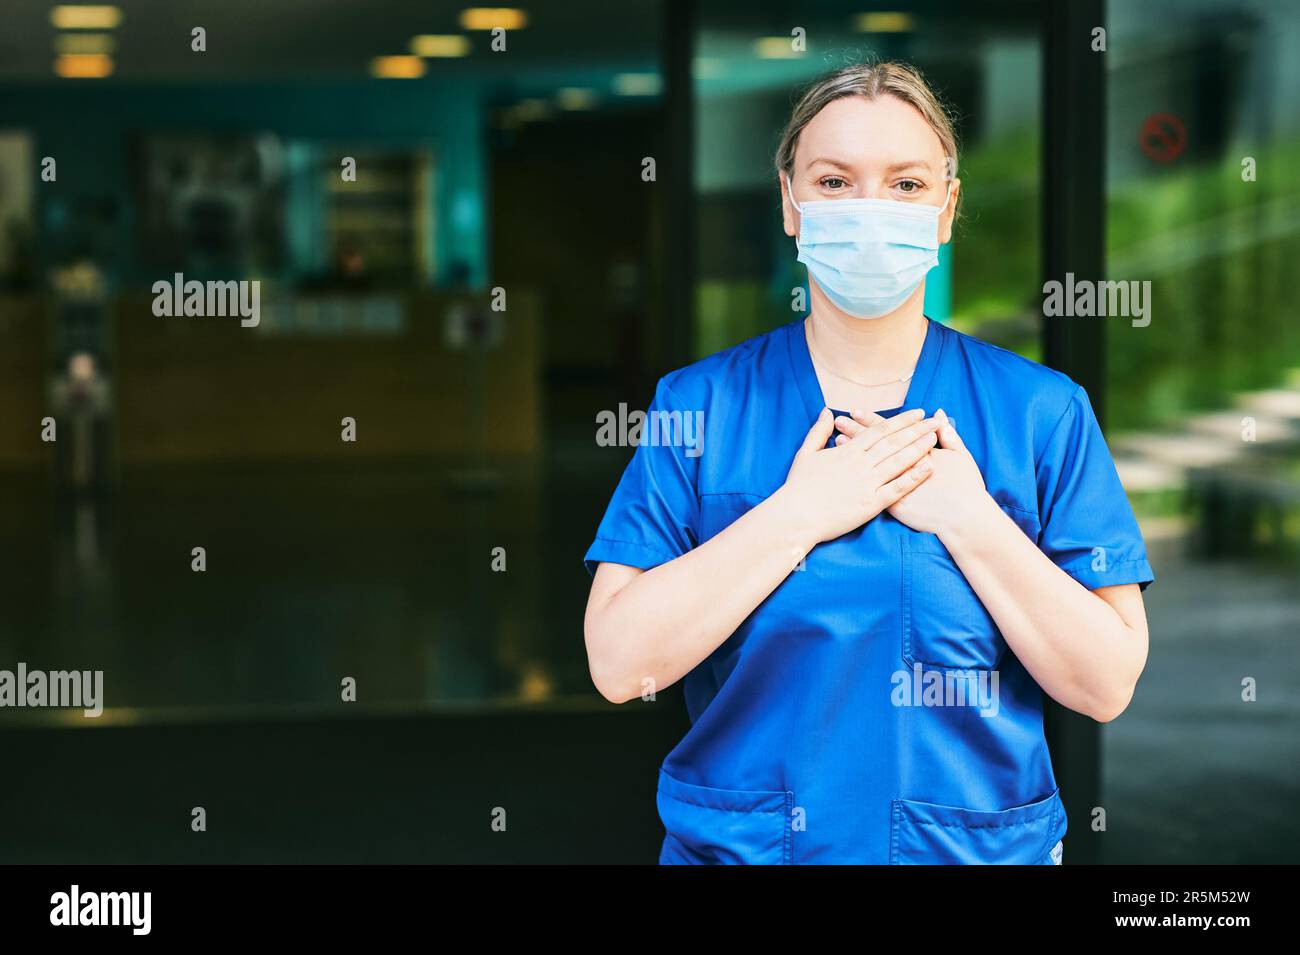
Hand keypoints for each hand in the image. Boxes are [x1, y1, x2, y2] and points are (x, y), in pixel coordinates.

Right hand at [778, 407, 940, 547]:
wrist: (796, 515)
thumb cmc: (797, 486)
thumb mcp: (805, 454)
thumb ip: (818, 432)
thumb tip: (827, 412)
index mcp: (847, 451)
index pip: (879, 430)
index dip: (900, 421)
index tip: (917, 413)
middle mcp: (860, 464)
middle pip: (894, 442)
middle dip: (917, 430)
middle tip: (935, 421)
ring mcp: (867, 483)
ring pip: (898, 461)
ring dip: (919, 448)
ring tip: (935, 439)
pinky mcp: (871, 503)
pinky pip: (897, 488)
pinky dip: (914, 477)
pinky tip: (929, 469)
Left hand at [833, 408, 994, 539]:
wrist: (965, 519)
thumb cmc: (966, 488)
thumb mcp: (961, 457)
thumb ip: (949, 435)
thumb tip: (940, 415)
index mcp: (917, 451)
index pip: (890, 432)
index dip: (872, 421)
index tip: (857, 412)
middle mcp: (903, 466)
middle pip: (874, 445)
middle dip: (856, 430)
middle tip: (840, 420)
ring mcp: (896, 486)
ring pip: (869, 464)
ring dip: (853, 450)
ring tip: (837, 437)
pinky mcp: (893, 505)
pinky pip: (869, 488)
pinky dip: (857, 476)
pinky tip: (846, 468)